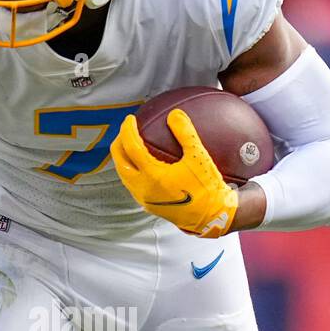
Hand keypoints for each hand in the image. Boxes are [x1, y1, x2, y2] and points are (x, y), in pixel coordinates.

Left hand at [110, 109, 238, 237]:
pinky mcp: (148, 206)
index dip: (127, 130)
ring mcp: (144, 199)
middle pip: (120, 162)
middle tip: (125, 131)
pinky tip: (142, 164)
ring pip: (124, 175)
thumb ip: (186, 133)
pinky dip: (131, 170)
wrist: (211, 217)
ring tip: (129, 145)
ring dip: (123, 159)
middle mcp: (143, 189)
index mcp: (153, 175)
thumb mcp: (199, 157)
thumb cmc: (207, 187)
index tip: (130, 119)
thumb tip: (175, 114)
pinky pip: (132, 185)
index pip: (131, 147)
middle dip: (118, 144)